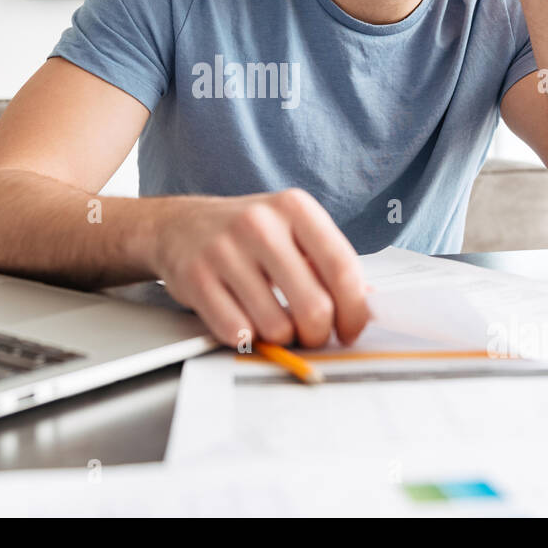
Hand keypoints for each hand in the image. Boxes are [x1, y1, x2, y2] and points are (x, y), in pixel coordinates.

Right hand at [153, 188, 370, 348]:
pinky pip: (238, 333)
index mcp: (294, 208)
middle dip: (319, 334)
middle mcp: (259, 224)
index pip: (342, 268)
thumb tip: (368, 305)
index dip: (354, 310)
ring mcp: (225, 251)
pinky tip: (245, 321)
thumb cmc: (245, 233)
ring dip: (282, 339)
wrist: (179, 225)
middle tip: (313, 335)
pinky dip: (248, 339)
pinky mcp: (196, 279)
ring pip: (276, 327)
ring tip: (276, 324)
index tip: (351, 329)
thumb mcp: (292, 231)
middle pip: (313, 306)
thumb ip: (329, 263)